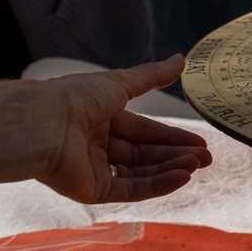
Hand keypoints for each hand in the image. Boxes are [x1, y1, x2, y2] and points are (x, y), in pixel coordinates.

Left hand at [36, 55, 213, 203]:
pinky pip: (131, 189)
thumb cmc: (77, 97)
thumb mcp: (122, 83)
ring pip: (141, 172)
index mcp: (102, 118)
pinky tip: (181, 177)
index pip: (145, 131)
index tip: (199, 142)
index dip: (172, 136)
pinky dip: (157, 184)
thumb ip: (153, 76)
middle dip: (177, 155)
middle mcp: (99, 145)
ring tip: (197, 165)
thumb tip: (181, 59)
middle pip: (146, 154)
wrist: (44, 124)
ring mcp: (96, 169)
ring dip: (170, 169)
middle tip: (207, 158)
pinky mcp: (93, 190)